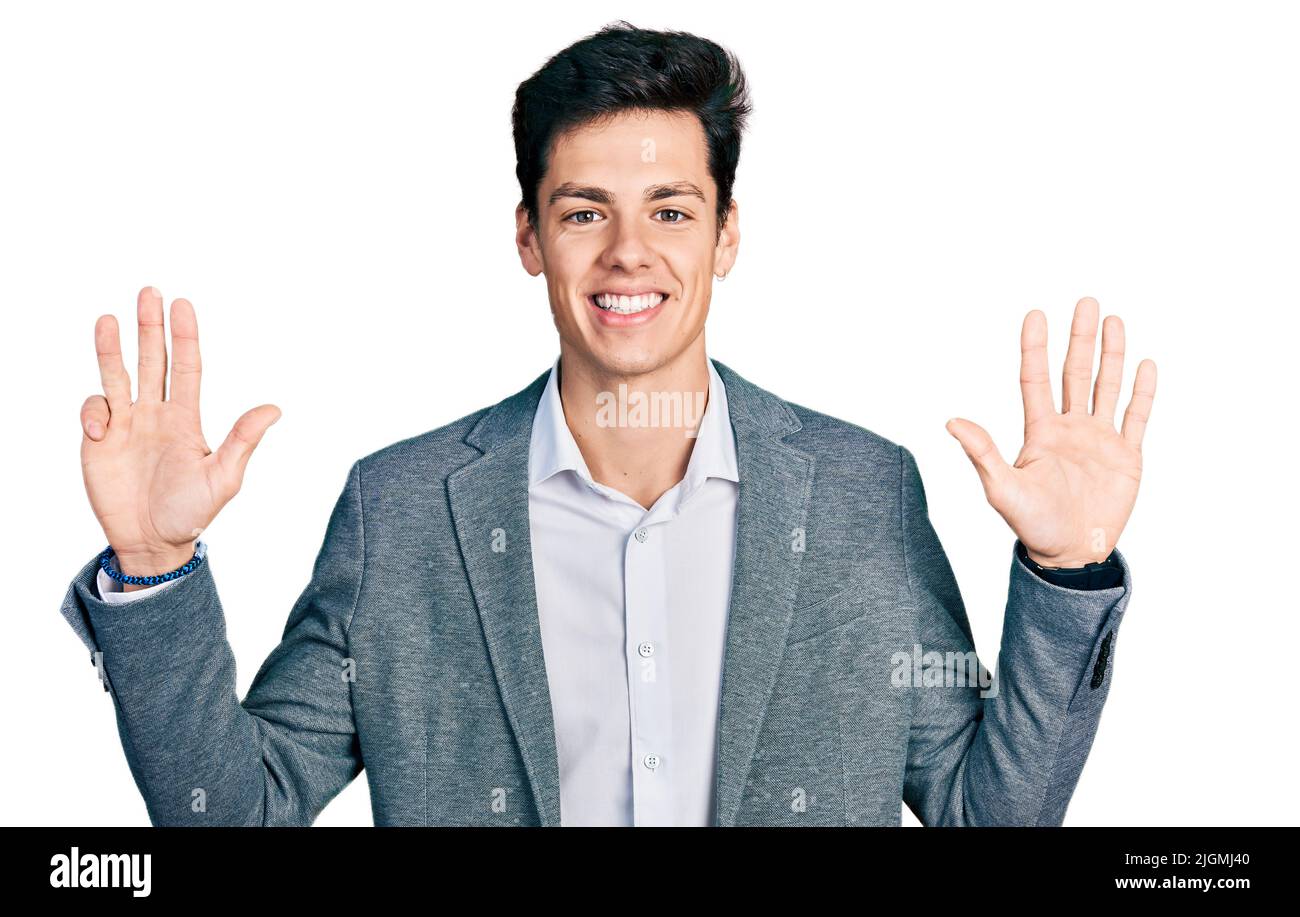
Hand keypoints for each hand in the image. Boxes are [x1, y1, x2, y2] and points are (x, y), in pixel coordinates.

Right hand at [80, 286, 280, 574]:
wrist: (153, 542)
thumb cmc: (192, 512)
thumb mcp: (223, 477)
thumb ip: (243, 440)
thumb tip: (275, 408)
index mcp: (187, 418)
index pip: (187, 367)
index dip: (184, 336)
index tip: (182, 305)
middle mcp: (156, 413)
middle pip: (152, 360)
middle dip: (150, 327)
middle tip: (149, 291)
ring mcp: (126, 424)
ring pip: (117, 374)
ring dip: (111, 347)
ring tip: (107, 319)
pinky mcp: (99, 439)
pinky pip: (95, 409)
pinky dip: (95, 411)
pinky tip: (102, 431)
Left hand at [945, 297, 1156, 567]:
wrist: (1071, 555)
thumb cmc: (1032, 526)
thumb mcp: (1002, 489)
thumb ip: (981, 452)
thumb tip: (951, 421)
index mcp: (1040, 432)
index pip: (1036, 378)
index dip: (1035, 347)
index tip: (1036, 314)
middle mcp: (1069, 429)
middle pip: (1075, 373)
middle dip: (1080, 338)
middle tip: (1085, 301)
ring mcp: (1099, 440)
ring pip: (1106, 387)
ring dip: (1111, 354)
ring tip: (1113, 320)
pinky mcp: (1126, 456)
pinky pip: (1136, 417)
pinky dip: (1142, 392)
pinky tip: (1145, 365)